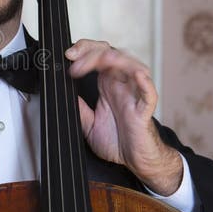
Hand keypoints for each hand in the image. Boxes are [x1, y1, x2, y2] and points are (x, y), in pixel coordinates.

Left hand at [65, 39, 182, 195]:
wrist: (135, 161)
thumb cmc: (117, 140)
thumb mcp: (88, 124)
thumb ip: (79, 109)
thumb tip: (64, 94)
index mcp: (108, 85)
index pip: (98, 56)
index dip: (84, 50)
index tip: (69, 55)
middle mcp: (122, 86)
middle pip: (113, 54)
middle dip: (93, 51)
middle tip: (74, 58)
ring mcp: (134, 96)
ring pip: (133, 66)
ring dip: (116, 60)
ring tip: (102, 60)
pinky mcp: (144, 111)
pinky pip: (149, 94)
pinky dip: (145, 83)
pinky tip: (138, 76)